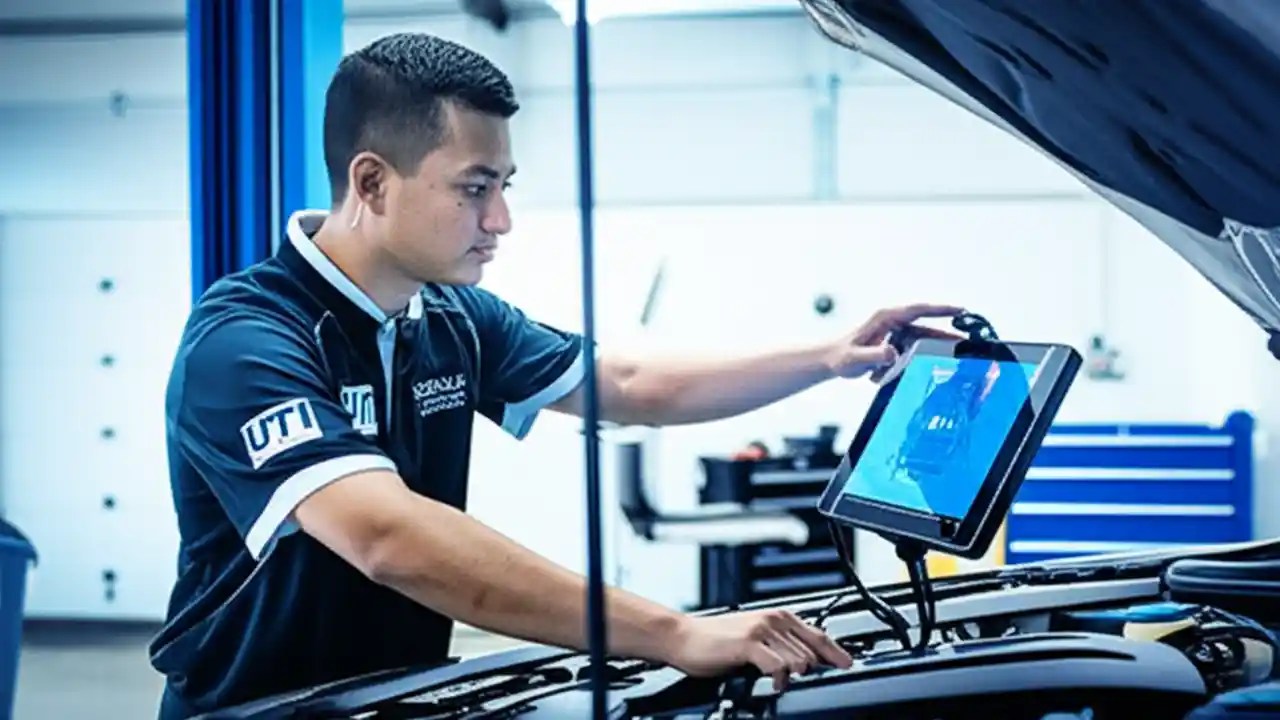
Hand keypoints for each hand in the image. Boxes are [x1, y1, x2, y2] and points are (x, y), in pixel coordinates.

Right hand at [663, 609, 852, 690]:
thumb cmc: (716, 641)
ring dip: (793, 676)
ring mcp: (762, 630)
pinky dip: (779, 677)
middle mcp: (773, 619)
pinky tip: (774, 683)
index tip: (848, 663)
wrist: (683, 638)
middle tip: (806, 680)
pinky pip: (777, 665)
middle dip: (815, 668)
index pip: (818, 635)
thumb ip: (780, 646)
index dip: (836, 652)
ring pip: (797, 659)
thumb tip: (806, 662)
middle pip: (812, 650)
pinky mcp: (748, 643)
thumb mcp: (755, 639)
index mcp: (778, 617)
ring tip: (780, 682)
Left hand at [826, 303, 964, 380]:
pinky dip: (921, 359)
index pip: (919, 310)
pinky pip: (915, 351)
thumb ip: (873, 356)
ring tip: (957, 358)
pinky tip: (928, 368)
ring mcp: (896, 333)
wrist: (831, 361)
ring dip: (937, 349)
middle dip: (947, 335)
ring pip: (924, 340)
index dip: (941, 309)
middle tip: (967, 343)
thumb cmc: (840, 357)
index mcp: (886, 318)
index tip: (961, 310)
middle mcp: (894, 322)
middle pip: (927, 327)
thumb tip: (892, 353)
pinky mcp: (896, 345)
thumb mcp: (855, 358)